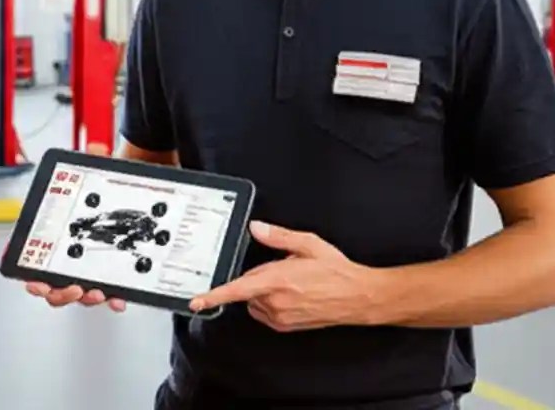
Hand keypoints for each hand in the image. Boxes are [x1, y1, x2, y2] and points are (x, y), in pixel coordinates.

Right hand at [23, 140, 126, 311]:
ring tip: (97, 292)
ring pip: (74, 293)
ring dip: (83, 298)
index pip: (29, 254)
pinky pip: (104, 293)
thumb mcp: (100, 173)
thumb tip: (96, 149)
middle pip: (50, 283)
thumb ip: (95, 160)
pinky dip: (111, 298)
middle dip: (57, 291)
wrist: (135, 197)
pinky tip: (119, 298)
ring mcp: (85, 267)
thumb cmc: (106, 190)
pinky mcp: (107, 274)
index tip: (29, 276)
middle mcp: (65, 254)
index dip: (24, 268)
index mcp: (53, 233)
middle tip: (71, 286)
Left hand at [188, 221, 384, 331]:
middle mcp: (276, 302)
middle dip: (260, 276)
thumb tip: (257, 228)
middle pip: (248, 288)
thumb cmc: (337, 272)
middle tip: (285, 268)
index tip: (196, 301)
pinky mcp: (286, 326)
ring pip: (256, 301)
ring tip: (293, 282)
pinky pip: (266, 313)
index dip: (214, 296)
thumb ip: (279, 236)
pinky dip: (272, 303)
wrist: (357, 297)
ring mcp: (280, 317)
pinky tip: (294, 294)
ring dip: (265, 291)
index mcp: (277, 280)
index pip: (237, 289)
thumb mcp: (308, 244)